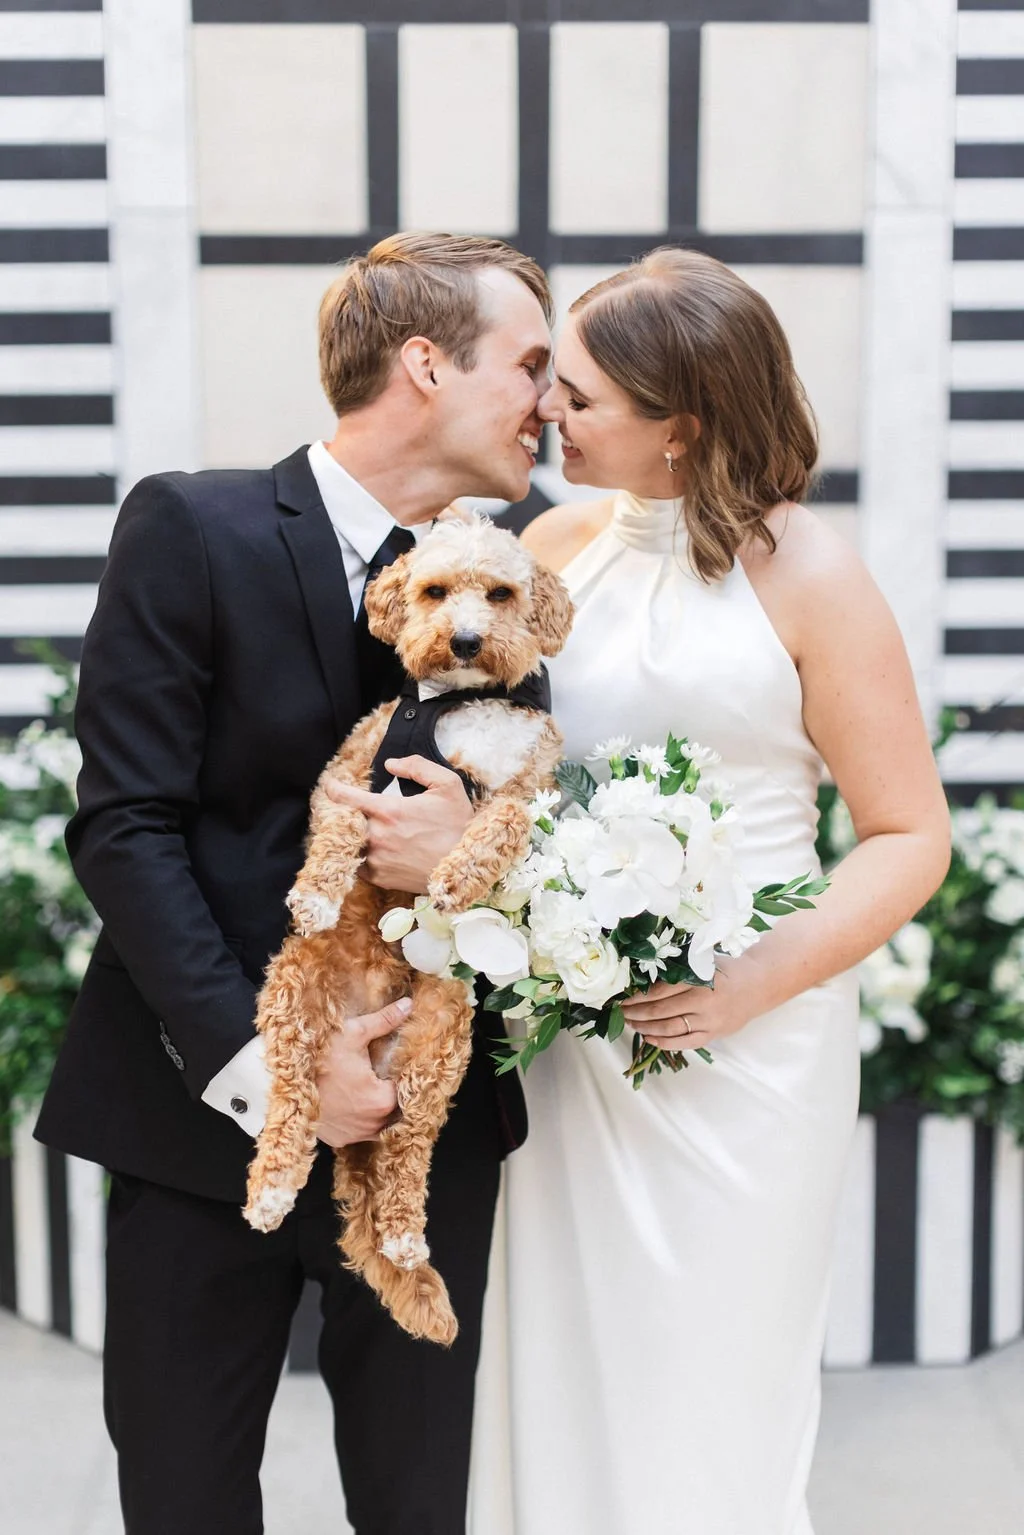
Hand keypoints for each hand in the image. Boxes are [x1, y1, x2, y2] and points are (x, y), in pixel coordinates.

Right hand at [313, 997, 409, 1145]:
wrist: (283, 1080)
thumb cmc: (319, 1058)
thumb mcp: (354, 1034)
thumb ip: (384, 1021)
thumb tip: (407, 1005)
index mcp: (382, 1100)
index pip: (406, 1090)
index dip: (402, 1075)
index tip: (395, 1064)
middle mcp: (372, 1124)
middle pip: (395, 1109)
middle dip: (392, 1092)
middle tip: (383, 1074)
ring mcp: (354, 1135)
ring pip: (379, 1124)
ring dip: (377, 1109)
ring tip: (369, 1087)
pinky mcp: (339, 1139)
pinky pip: (359, 1131)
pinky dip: (359, 1120)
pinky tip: (353, 1102)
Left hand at [324, 756, 472, 892]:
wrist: (465, 867)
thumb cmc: (458, 825)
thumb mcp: (447, 785)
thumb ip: (417, 766)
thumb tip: (390, 765)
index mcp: (388, 810)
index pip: (343, 796)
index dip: (333, 788)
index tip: (332, 786)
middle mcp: (376, 835)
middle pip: (342, 821)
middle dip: (343, 813)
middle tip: (349, 809)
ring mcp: (375, 859)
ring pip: (349, 843)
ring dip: (350, 835)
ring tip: (359, 830)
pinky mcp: (379, 878)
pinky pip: (358, 864)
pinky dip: (361, 855)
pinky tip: (373, 849)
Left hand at [619, 958, 758, 1051]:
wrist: (757, 986)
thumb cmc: (727, 970)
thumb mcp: (704, 961)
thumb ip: (679, 969)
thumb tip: (644, 976)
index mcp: (699, 980)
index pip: (662, 991)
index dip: (640, 996)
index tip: (624, 997)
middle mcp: (704, 1002)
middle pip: (662, 1011)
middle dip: (638, 1012)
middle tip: (621, 1012)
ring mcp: (709, 1021)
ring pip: (671, 1029)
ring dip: (647, 1028)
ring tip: (631, 1024)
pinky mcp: (713, 1034)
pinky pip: (685, 1042)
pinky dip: (665, 1042)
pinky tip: (649, 1038)